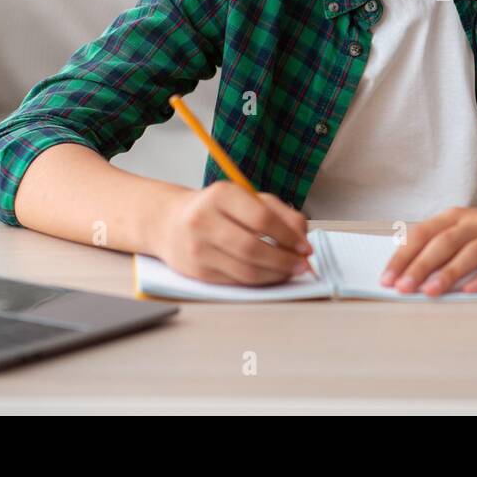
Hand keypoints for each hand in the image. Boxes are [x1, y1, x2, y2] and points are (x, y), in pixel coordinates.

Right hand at [150, 181, 313, 285]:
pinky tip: (270, 275)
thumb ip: (280, 212)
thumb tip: (302, 237)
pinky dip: (259, 281)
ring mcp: (198, 248)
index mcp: (221, 195)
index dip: (288, 236)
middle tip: (303, 264)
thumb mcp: (247, 199)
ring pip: (245, 270)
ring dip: (275, 274)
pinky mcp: (197, 272)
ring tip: (290, 271)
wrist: (171, 223)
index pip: (262, 218)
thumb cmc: (217, 209)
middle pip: (253, 248)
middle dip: (284, 260)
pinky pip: (236, 281)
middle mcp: (204, 220)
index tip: (305, 247)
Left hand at [379, 202, 476, 295]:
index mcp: (457, 216)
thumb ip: (442, 244)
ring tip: (430, 292)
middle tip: (402, 288)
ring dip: (448, 273)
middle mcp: (476, 222)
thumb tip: (407, 272)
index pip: (423, 233)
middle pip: (443, 242)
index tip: (387, 278)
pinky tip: (471, 291)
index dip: (403, 255)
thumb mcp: (468, 229)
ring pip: (470, 253)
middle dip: (420, 266)